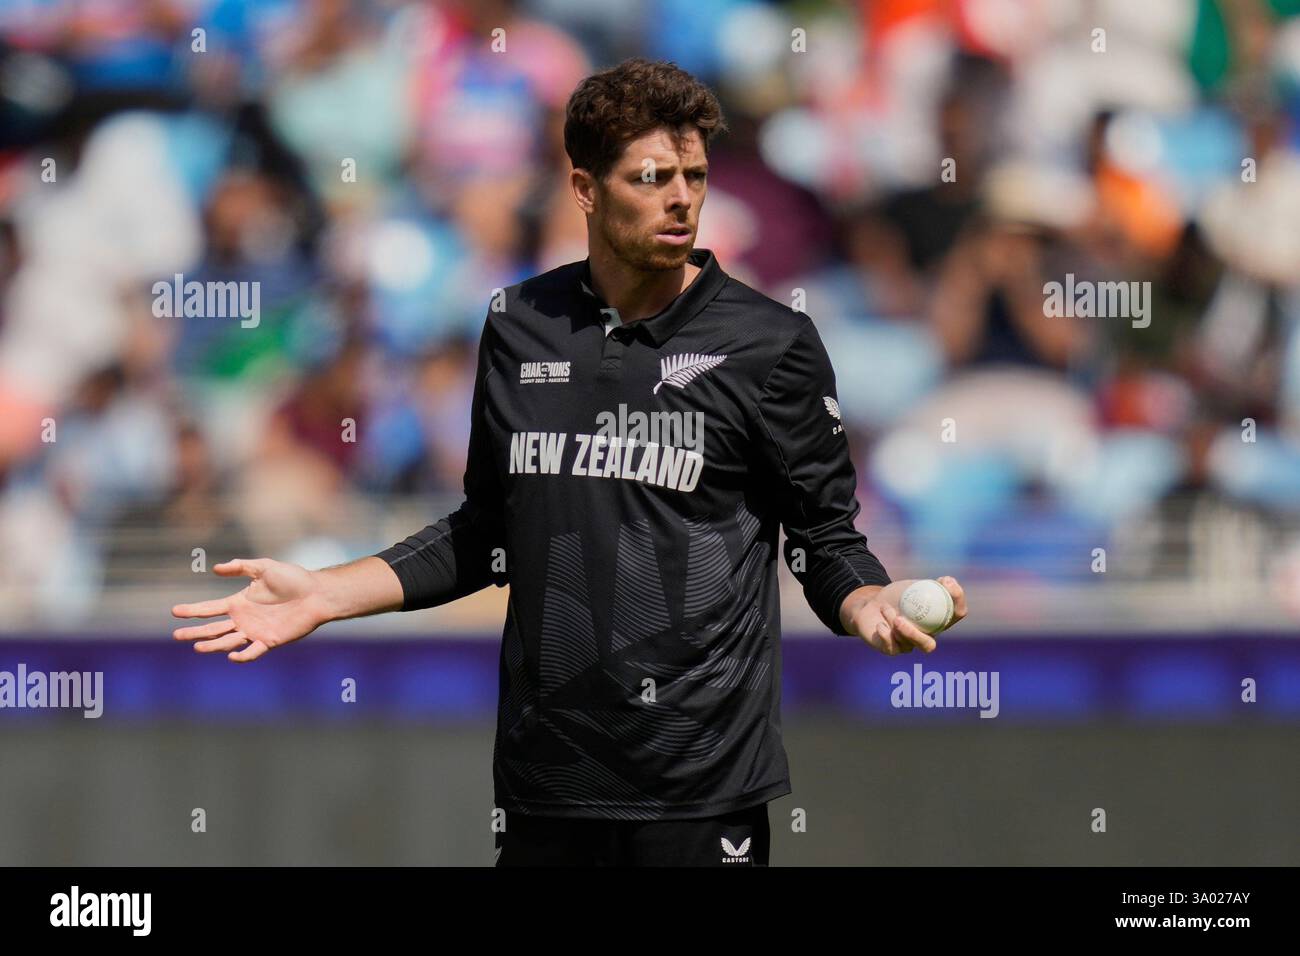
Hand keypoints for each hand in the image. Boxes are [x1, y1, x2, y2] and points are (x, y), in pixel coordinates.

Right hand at [172, 558, 329, 662]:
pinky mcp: (269, 641)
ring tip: (197, 646)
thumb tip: (215, 568)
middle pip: (213, 629)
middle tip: (177, 634)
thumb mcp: (264, 567)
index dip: (193, 610)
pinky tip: (232, 655)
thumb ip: (241, 566)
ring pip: (228, 641)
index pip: (210, 609)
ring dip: (213, 645)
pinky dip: (242, 655)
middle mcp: (243, 619)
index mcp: (239, 602)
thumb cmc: (293, 579)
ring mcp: (255, 631)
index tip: (175, 611)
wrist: (316, 593)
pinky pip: (252, 652)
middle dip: (195, 632)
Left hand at [842, 577, 967, 655]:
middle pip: (928, 646)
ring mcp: (909, 645)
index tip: (947, 585)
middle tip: (899, 620)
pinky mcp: (892, 650)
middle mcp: (926, 637)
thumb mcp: (915, 585)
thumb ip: (932, 585)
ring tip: (885, 608)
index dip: (958, 601)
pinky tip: (880, 624)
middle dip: (914, 635)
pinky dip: (884, 634)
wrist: (873, 602)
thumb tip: (949, 581)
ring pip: (904, 643)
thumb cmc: (898, 595)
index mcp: (939, 620)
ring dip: (892, 622)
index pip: (957, 614)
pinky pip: (890, 648)